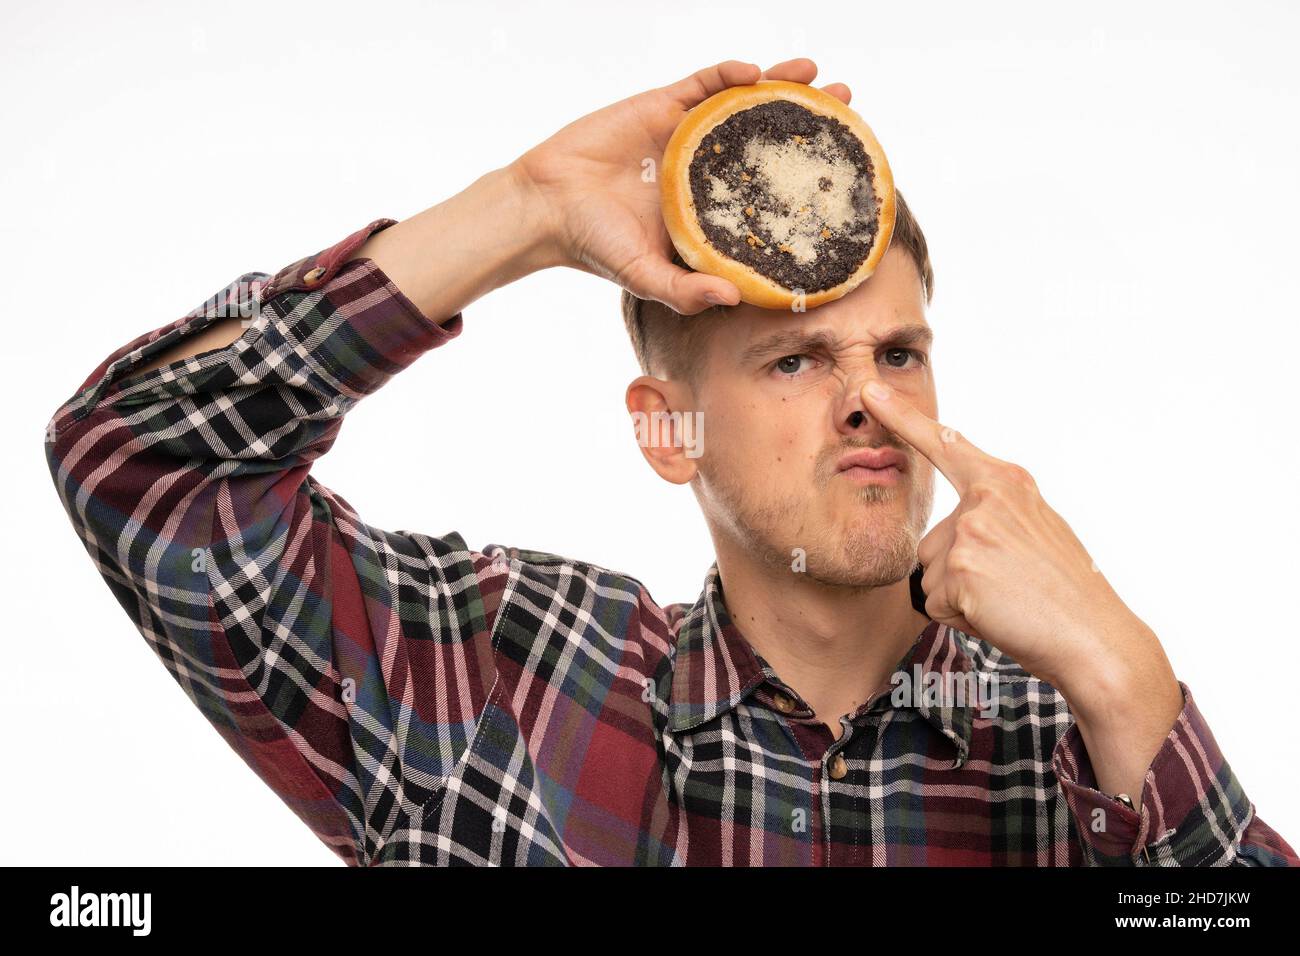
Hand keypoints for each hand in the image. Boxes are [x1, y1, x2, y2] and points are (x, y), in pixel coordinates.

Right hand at [509, 58, 852, 314]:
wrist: (545, 205)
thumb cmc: (595, 246)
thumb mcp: (645, 277)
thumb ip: (686, 292)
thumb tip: (733, 298)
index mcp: (712, 209)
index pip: (772, 189)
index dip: (807, 178)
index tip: (845, 171)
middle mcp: (708, 170)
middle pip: (770, 139)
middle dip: (810, 122)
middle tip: (847, 105)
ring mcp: (688, 136)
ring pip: (744, 105)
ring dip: (780, 87)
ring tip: (815, 73)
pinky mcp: (662, 107)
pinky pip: (702, 85)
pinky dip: (727, 75)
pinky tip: (751, 72)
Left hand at [858, 379, 1170, 701]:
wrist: (1096, 638)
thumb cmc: (1065, 594)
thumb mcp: (1035, 530)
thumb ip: (992, 515)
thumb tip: (956, 530)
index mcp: (1007, 482)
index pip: (945, 444)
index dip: (901, 418)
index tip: (869, 391)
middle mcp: (987, 497)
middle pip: (930, 541)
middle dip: (957, 575)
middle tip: (1010, 587)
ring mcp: (972, 530)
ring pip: (929, 574)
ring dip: (958, 598)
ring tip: (1007, 601)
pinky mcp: (961, 567)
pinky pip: (934, 602)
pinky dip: (961, 618)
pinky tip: (999, 615)